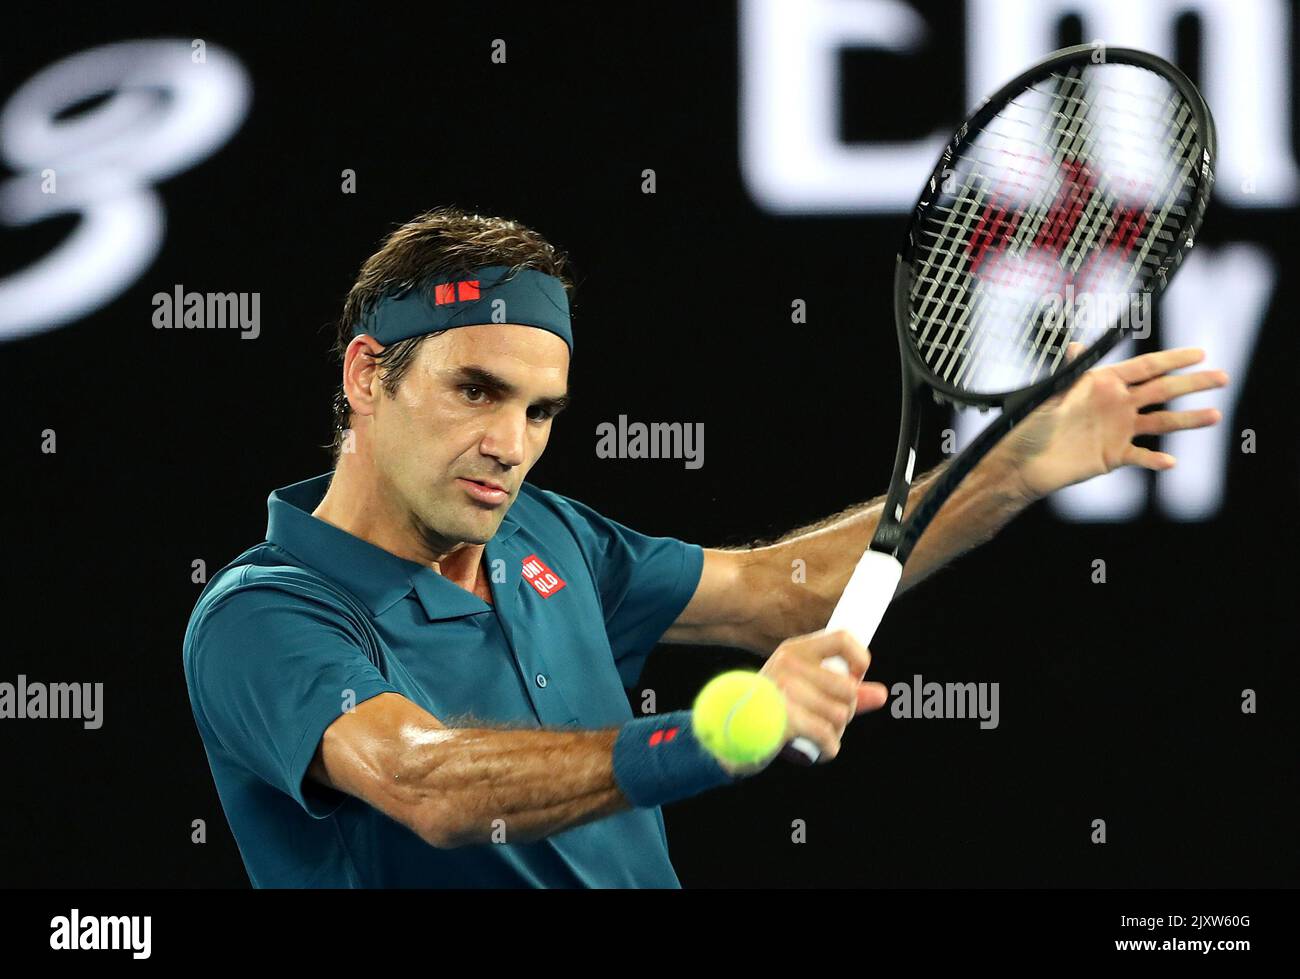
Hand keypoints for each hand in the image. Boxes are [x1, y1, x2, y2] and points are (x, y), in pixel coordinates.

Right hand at [758, 629, 888, 763]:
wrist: (726, 734)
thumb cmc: (769, 712)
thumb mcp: (805, 693)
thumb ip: (845, 692)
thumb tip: (882, 694)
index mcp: (794, 652)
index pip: (842, 639)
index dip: (860, 660)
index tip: (856, 679)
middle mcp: (789, 665)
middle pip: (848, 688)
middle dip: (846, 711)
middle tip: (826, 720)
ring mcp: (784, 691)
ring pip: (841, 714)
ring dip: (835, 733)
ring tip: (817, 736)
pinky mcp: (784, 718)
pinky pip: (827, 736)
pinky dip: (829, 749)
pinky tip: (819, 750)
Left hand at [996, 346, 1228, 503]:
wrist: (1022, 463)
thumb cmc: (1029, 425)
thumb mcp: (1049, 395)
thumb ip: (1068, 374)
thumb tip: (1074, 346)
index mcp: (1104, 383)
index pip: (1145, 367)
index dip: (1172, 360)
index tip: (1199, 353)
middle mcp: (1117, 404)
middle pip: (1162, 390)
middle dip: (1192, 384)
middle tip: (1222, 376)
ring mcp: (1119, 430)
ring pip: (1161, 422)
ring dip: (1187, 419)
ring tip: (1215, 416)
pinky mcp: (1115, 455)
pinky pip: (1141, 456)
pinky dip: (1156, 460)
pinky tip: (1171, 462)